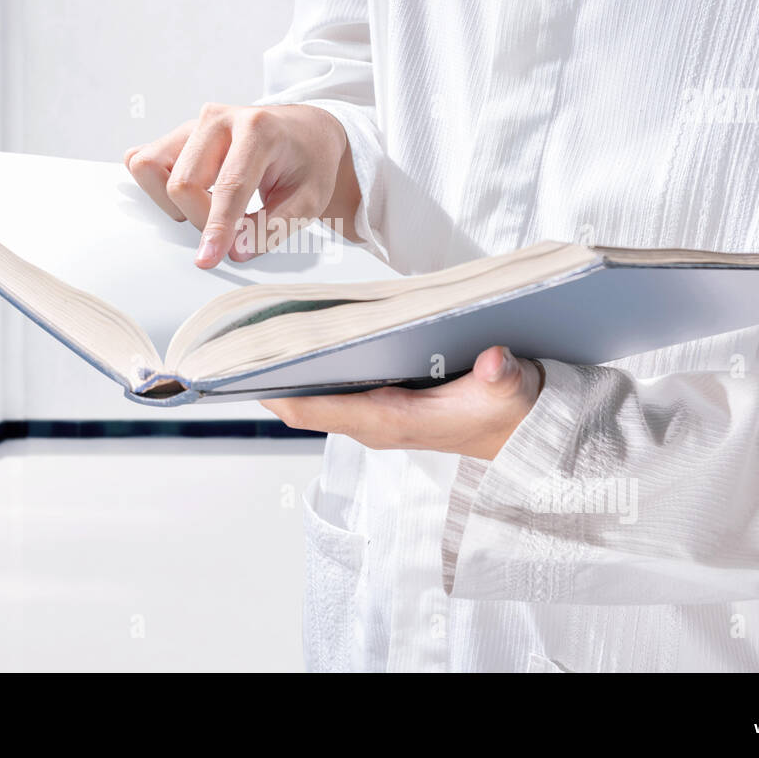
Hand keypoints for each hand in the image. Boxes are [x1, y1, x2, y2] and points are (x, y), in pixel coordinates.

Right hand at [123, 102, 360, 267]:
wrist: (305, 132)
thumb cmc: (309, 163)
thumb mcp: (309, 201)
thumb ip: (273, 228)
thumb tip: (235, 252)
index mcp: (259, 129)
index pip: (229, 186)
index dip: (216, 228)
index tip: (207, 259)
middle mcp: (219, 119)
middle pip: (182, 182)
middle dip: (201, 218)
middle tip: (233, 226)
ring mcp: (193, 123)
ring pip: (151, 169)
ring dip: (175, 203)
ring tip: (211, 206)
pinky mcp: (177, 133)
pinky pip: (143, 162)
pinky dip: (159, 187)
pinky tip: (194, 193)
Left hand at [261, 346, 543, 460]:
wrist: (523, 432)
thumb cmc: (509, 414)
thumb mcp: (514, 392)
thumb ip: (505, 378)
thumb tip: (496, 362)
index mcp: (391, 421)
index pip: (316, 409)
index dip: (275, 389)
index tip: (239, 367)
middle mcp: (373, 421)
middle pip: (303, 400)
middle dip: (270, 371)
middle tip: (235, 332)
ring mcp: (374, 414)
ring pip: (314, 393)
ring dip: (288, 366)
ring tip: (256, 324)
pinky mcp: (382, 404)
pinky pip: (332, 386)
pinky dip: (314, 363)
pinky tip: (302, 330)